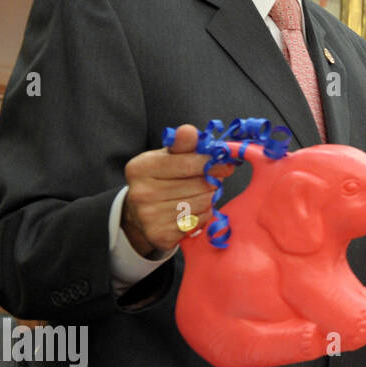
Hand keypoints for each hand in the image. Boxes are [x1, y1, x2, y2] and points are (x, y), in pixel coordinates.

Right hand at [121, 124, 233, 255]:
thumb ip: (182, 145)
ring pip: (202, 204)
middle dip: (212, 182)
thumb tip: (188, 131)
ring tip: (200, 195)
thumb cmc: (161, 178)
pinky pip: (198, 222)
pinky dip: (202, 216)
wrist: (139, 213)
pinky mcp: (160, 235)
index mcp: (141, 167)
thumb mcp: (167, 157)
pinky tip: (193, 211)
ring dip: (209, 199)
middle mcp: (141, 192)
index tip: (225, 164)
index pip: (190, 163)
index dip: (213, 163)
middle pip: (200, 186)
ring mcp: (149, 216)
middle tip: (212, 181)